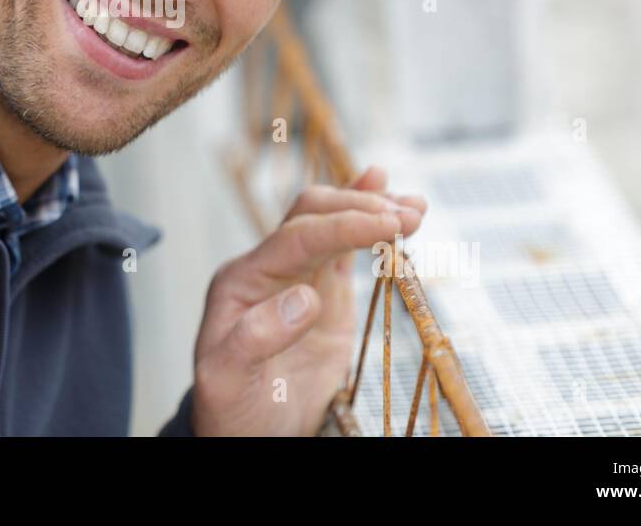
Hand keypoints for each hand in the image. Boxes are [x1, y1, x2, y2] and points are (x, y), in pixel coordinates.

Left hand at [189, 165, 426, 434]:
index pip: (297, 237)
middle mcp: (268, 269)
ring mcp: (297, 278)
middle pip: (314, 215)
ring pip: (332, 223)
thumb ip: (255, 337)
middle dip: (361, 208)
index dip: (343, 226)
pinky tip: (395, 210)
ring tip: (415, 207)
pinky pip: (345, 250)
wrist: (245, 432)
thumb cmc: (229, 409)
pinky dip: (370, 227)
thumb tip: (304, 296)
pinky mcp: (323, 293)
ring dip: (371, 208)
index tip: (386, 225)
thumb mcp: (226, 380)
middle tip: (407, 217)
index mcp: (241, 280)